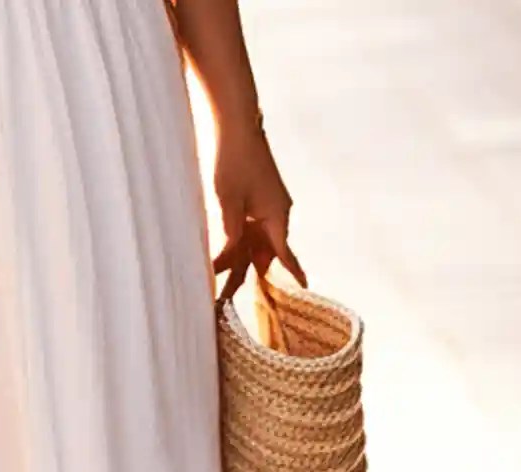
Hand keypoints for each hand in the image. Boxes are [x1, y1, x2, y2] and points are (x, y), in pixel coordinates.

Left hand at [211, 119, 306, 300]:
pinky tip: (221, 249)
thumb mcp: (227, 202)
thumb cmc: (232, 161)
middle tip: (224, 297)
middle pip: (265, 252)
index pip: (285, 254)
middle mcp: (277, 213)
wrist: (235, 125)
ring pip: (255, 240)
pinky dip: (237, 240)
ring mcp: (267, 205)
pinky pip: (250, 226)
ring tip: (216, 277)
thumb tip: (227, 261)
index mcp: (277, 216)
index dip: (293, 274)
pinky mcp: (257, 198)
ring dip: (238, 257)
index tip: (304, 290)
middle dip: (246, 274)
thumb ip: (230, 234)